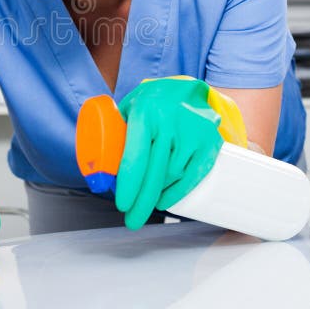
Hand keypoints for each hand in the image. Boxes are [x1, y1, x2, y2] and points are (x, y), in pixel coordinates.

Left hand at [115, 77, 223, 229]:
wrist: (188, 87)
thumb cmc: (151, 102)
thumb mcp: (128, 107)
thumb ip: (115, 132)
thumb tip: (99, 167)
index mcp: (145, 114)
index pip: (136, 156)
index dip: (129, 185)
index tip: (122, 205)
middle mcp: (170, 123)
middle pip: (155, 173)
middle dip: (142, 202)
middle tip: (131, 221)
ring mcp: (193, 132)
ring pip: (173, 175)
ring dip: (157, 195)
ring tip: (146, 204)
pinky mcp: (210, 141)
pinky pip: (195, 174)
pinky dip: (179, 192)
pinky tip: (165, 202)